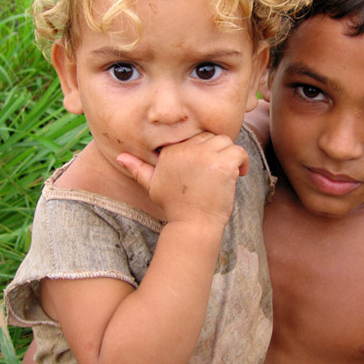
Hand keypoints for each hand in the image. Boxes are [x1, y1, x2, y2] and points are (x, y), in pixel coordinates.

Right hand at [117, 132, 248, 225]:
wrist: (192, 225)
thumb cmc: (175, 207)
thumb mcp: (153, 185)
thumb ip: (138, 169)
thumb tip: (120, 157)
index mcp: (172, 150)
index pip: (196, 137)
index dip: (204, 152)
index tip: (205, 171)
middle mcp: (187, 149)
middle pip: (212, 137)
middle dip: (218, 153)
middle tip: (218, 174)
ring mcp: (205, 155)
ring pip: (226, 142)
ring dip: (231, 157)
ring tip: (228, 175)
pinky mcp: (222, 164)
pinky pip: (239, 152)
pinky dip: (242, 163)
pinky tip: (238, 176)